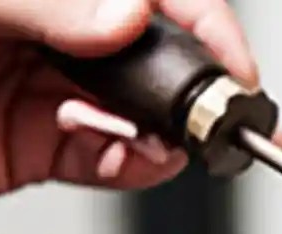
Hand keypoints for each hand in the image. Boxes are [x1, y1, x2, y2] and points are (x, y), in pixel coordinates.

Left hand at [0, 0, 277, 204]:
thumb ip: (51, 5)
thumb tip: (129, 16)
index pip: (162, 0)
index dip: (210, 31)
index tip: (233, 66)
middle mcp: (72, 36)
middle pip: (166, 64)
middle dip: (204, 94)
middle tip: (221, 119)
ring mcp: (63, 93)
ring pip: (147, 119)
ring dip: (168, 137)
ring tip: (165, 143)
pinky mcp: (48, 149)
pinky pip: (111, 164)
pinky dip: (130, 168)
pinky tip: (125, 159)